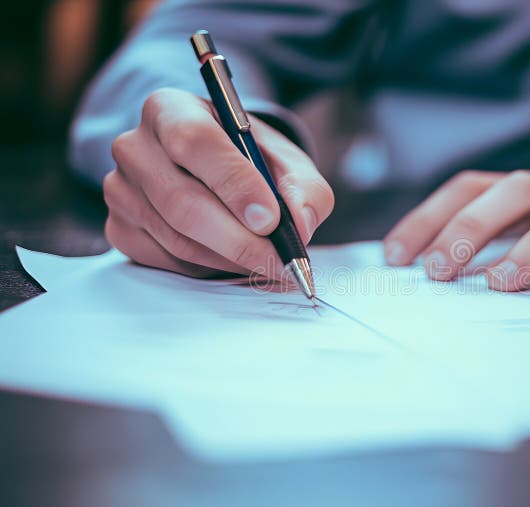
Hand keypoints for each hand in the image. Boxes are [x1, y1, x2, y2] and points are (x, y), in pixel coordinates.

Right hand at [104, 88, 333, 277]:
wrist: (214, 171)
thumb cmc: (249, 161)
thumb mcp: (286, 161)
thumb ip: (303, 187)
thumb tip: (300, 224)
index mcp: (171, 109)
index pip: (194, 141)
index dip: (234, 184)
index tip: (271, 218)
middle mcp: (135, 146)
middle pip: (181, 201)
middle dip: (239, 239)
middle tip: (278, 260)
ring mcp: (120, 190)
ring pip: (176, 238)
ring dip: (229, 259)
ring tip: (266, 263)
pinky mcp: (120, 228)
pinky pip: (167, 260)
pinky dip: (208, 269)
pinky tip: (234, 261)